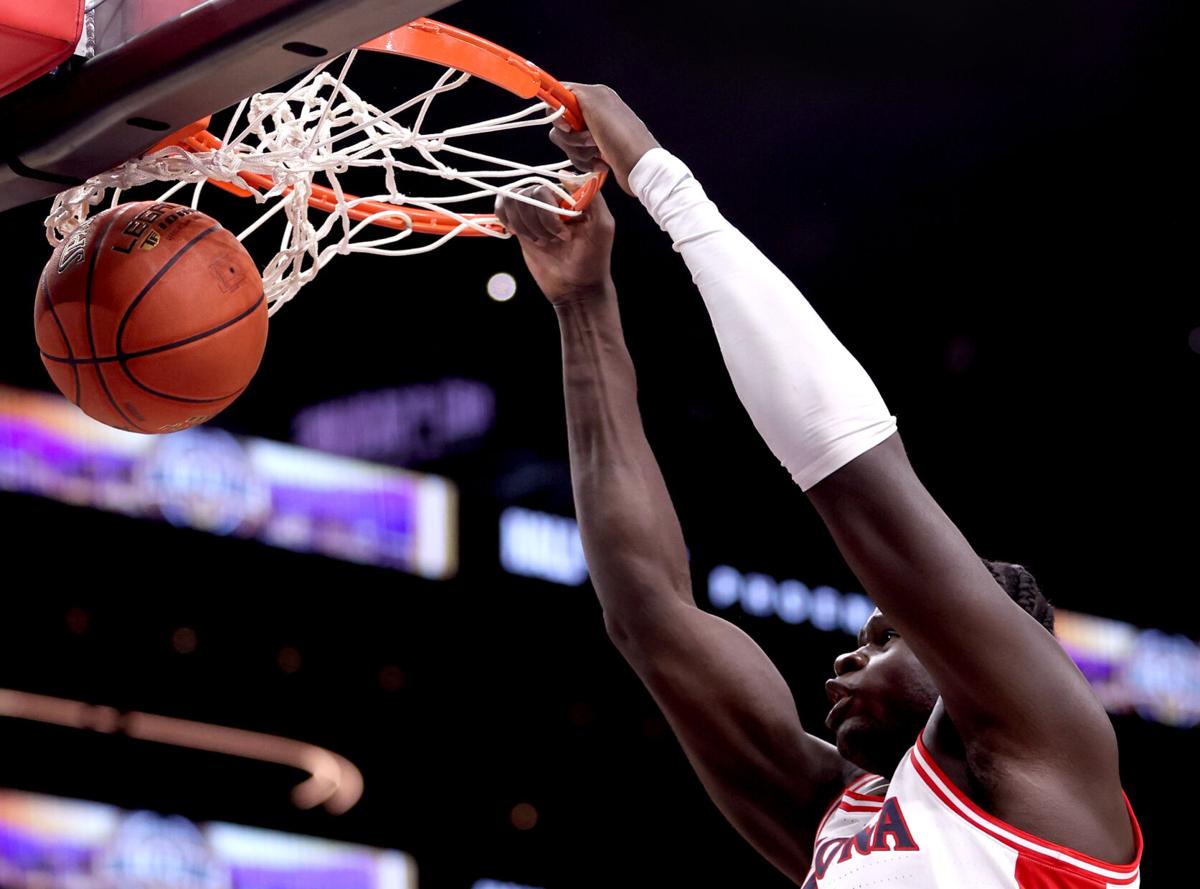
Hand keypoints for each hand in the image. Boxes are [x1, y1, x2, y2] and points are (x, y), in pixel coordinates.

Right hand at [495, 185, 615, 304]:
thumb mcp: (602, 225)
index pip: (548, 184)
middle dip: (541, 221)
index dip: (552, 211)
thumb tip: (563, 173)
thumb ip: (590, 195)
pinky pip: (503, 208)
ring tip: (543, 243)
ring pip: (514, 200)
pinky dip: (508, 220)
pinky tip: (521, 235)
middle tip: (556, 241)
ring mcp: (534, 212)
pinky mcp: (520, 226)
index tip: (567, 234)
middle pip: (530, 193)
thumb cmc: (593, 258)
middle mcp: (552, 200)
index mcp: (571, 196)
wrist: (576, 287)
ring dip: (527, 226)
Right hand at [552, 84, 659, 195]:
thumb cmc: (622, 136)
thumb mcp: (596, 105)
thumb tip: (557, 88)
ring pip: (567, 143)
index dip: (557, 113)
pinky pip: (577, 156)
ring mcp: (594, 133)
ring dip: (578, 153)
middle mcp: (593, 111)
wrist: (641, 167)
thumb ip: (574, 92)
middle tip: (590, 141)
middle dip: (571, 138)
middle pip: (560, 124)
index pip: (561, 96)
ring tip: (597, 154)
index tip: (566, 127)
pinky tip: (601, 163)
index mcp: (593, 96)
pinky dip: (585, 163)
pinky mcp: (595, 151)